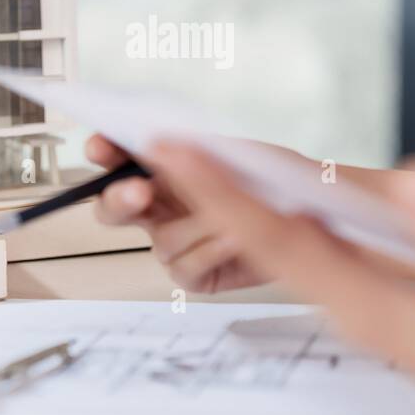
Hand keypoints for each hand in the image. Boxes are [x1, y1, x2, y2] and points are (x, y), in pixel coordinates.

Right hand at [86, 134, 270, 293]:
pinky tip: (233, 241)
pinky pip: (183, 268)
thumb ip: (196, 149)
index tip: (101, 147)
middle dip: (121, 198)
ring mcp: (179, 240)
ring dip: (196, 226)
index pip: (121, 156)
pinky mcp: (196, 272)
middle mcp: (166, 205)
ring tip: (232, 218)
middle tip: (139, 192)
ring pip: (159, 240)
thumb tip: (160, 142)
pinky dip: (211, 252)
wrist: (312, 224)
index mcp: (167, 168)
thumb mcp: (237, 154)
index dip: (105, 151)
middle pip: (116, 206)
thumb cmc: (276, 182)